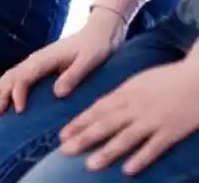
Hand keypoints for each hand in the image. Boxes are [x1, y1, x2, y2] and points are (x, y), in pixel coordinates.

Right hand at [0, 7, 124, 114]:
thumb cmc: (96, 47)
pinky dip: (7, 85)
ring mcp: (37, 61)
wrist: (98, 33)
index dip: (18, 93)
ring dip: (0, 89)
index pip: (24, 77)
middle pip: (12, 76)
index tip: (19, 110)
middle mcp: (36, 59)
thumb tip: (57, 94)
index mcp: (45, 59)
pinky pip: (18, 75)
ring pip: (11, 74)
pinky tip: (3, 94)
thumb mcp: (89, 61)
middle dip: (2, 94)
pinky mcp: (40, 65)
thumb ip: (73, 76)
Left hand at [59, 60, 198, 174]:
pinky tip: (128, 170)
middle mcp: (136, 107)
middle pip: (106, 125)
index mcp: (126, 93)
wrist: (198, 77)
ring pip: (126, 138)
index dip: (79, 123)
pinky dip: (140, 159)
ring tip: (90, 165)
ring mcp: (153, 120)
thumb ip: (120, 95)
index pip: (97, 110)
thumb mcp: (138, 81)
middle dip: (84, 138)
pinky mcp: (171, 131)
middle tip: (65, 151)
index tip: (63, 135)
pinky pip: (154, 148)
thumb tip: (100, 108)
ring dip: (107, 152)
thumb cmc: (167, 78)